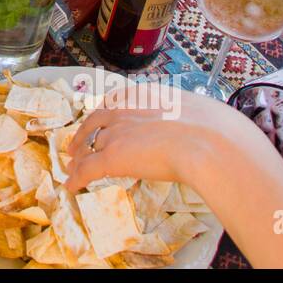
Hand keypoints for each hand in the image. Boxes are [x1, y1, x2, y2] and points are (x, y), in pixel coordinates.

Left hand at [63, 84, 261, 192]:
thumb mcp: (196, 110)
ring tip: (72, 165)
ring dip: (79, 157)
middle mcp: (123, 111)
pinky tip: (70, 186)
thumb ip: (186, 115)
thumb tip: (201, 123)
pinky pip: (87, 170)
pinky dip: (76, 178)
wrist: (206, 141)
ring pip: (88, 146)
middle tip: (76, 145)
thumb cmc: (212, 126)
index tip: (101, 121)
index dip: (105, 115)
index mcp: (142, 96)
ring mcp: (115, 134)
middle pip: (94, 122)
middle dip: (84, 134)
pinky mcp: (111, 158)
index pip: (114, 102)